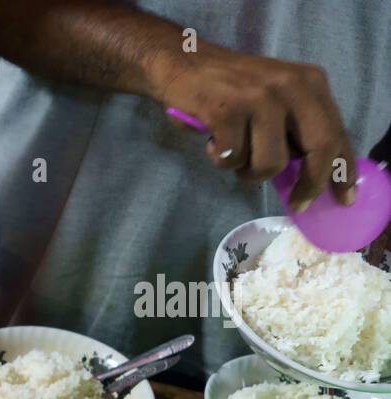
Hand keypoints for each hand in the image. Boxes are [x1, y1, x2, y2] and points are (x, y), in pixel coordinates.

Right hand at [157, 48, 356, 210]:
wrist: (187, 64)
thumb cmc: (232, 89)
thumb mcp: (278, 99)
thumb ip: (297, 128)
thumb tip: (310, 174)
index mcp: (310, 83)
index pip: (337, 132)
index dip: (342, 170)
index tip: (344, 198)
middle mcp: (292, 87)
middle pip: (319, 147)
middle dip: (310, 183)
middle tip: (297, 202)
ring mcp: (260, 98)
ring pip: (271, 162)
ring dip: (250, 172)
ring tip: (236, 156)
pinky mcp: (228, 110)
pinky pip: (233, 159)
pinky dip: (221, 160)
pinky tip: (214, 144)